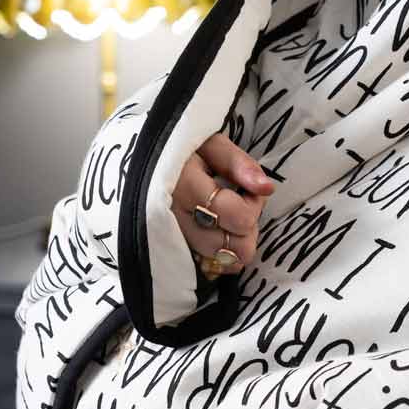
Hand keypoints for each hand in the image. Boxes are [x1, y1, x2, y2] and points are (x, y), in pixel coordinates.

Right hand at [172, 134, 274, 277]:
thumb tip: (267, 188)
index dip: (253, 206)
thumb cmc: (181, 149)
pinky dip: (221, 257)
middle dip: (246, 229)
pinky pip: (205, 267)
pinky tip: (221, 237)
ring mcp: (166, 238)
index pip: (235, 216)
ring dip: (234, 243)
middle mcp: (171, 217)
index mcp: (183, 186)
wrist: (141, 160)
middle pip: (228, 245)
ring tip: (229, 220)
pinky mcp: (165, 249)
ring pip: (217, 259)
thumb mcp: (209, 142)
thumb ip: (239, 164)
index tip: (248, 191)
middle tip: (240, 207)